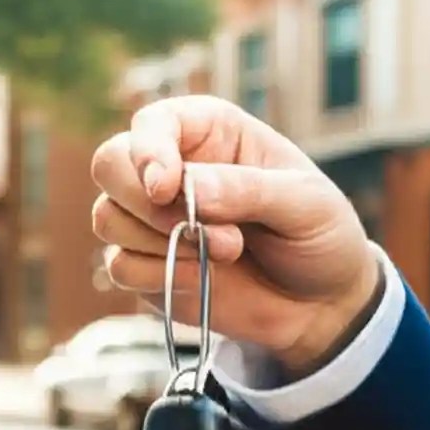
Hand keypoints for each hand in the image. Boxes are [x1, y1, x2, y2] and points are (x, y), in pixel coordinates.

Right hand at [89, 95, 382, 377]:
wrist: (322, 305)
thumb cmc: (320, 236)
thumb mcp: (305, 203)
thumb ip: (247, 189)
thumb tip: (187, 187)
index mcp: (208, 132)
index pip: (151, 124)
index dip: (148, 151)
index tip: (165, 188)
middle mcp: (171, 168)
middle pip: (110, 165)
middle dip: (147, 205)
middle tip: (202, 232)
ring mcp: (152, 219)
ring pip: (108, 218)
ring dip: (161, 244)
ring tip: (227, 254)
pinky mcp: (146, 265)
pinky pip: (119, 266)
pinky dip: (158, 277)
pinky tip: (201, 278)